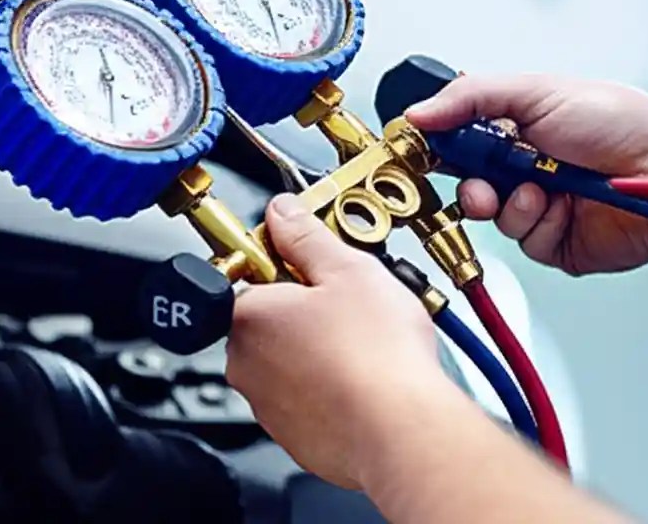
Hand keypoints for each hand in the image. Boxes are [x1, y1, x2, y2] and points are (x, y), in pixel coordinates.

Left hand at [225, 194, 457, 489]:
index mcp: (248, 315)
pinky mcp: (294, 437)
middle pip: (270, 320)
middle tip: (350, 306)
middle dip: (306, 310)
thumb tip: (282, 211)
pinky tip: (364, 382)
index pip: (251, 274)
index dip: (289, 265)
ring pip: (289, 362)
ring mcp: (267, 406)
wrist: (402, 432)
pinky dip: (330, 391)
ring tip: (365, 347)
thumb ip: (307, 236)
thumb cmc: (377, 357)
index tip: (316, 267)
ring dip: (318, 351)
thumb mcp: (349, 270)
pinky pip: (306, 401)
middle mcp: (245, 364)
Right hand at [406, 74, 647, 275]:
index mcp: (519, 129)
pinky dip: (537, 226)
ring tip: (540, 191)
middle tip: (480, 188)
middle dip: (472, 189)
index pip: (461, 142)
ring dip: (511, 207)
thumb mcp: (536, 92)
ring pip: (495, 220)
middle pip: (470, 187)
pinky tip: (560, 209)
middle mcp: (528, 169)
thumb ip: (469, 97)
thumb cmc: (618, 121)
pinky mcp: (559, 243)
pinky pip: (525, 245)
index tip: (424, 155)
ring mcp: (543, 208)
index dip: (441, 151)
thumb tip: (418, 112)